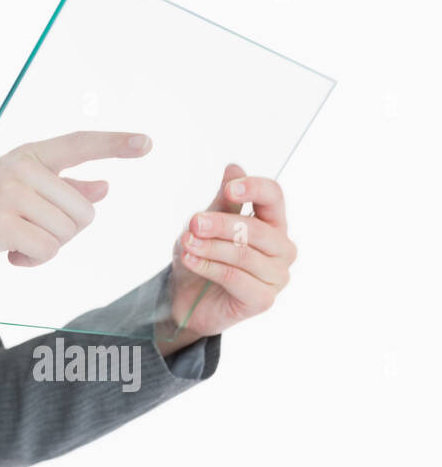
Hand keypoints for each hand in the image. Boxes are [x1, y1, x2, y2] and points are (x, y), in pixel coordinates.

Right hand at [0, 130, 152, 276]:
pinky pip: (47, 250)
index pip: (78, 144)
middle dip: (66, 232)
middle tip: (32, 232)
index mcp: (28, 156)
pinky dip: (34, 262)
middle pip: (83, 211)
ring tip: (16, 242)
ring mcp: (10, 194)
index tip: (147, 143)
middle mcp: (20, 169)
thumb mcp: (22, 192)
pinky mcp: (1, 223)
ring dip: (47, 248)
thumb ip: (63, 189)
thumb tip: (104, 188)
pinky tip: (11, 256)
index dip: (114, 144)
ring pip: (67, 233)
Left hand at [162, 164, 297, 342]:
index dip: (254, 189)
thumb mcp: (206, 224)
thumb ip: (223, 201)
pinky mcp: (263, 300)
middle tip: (193, 223)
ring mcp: (276, 276)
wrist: (186, 298)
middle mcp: (282, 249)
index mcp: (272, 223)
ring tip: (185, 243)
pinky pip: (235, 278)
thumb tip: (234, 166)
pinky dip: (208, 266)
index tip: (229, 189)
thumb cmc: (202, 256)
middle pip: (256, 228)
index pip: (274, 197)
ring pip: (243, 254)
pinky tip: (190, 259)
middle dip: (221, 224)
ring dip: (210, 247)